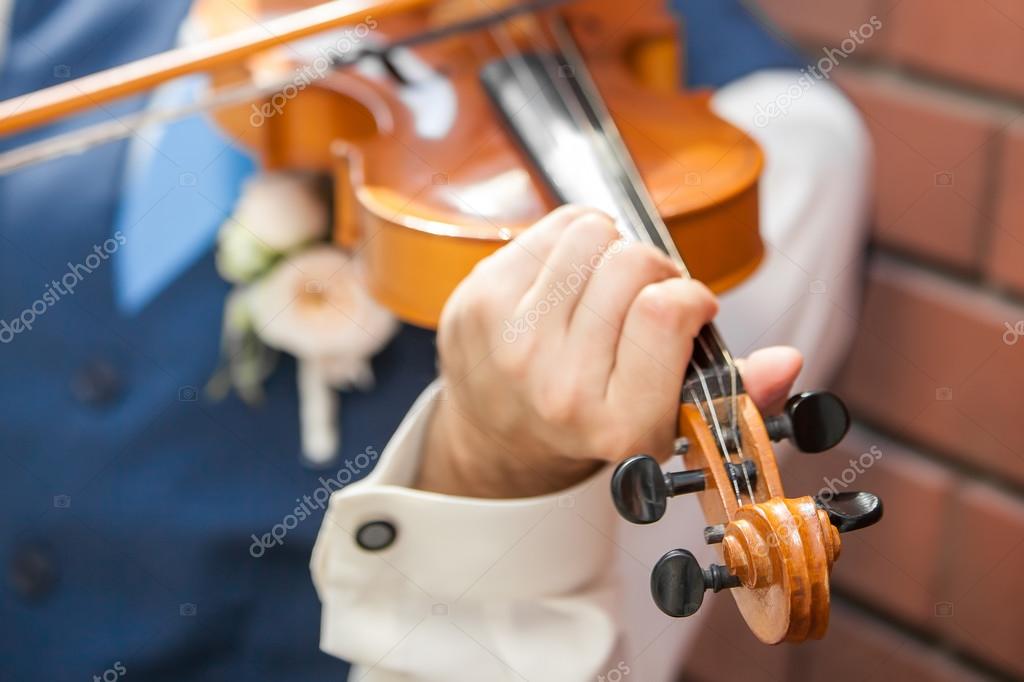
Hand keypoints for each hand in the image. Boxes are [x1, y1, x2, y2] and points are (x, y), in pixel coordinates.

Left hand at [416, 206, 802, 497]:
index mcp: (617, 423)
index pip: (667, 309)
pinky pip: (550, 226)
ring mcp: (509, 341)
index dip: (688, 294)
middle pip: (631, 262)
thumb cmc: (591, 419)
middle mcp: (558, 386)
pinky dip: (570, 240)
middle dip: (651, 267)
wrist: (499, 435)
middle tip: (640, 295)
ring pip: (591, 232)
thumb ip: (735, 392)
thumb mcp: (665, 422)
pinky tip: (565, 280)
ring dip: (611, 247)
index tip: (685, 307)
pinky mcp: (477, 301)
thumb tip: (788, 359)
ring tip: (602, 285)